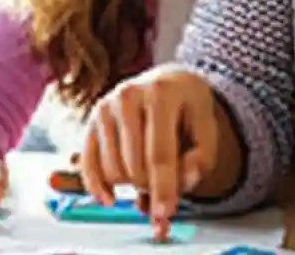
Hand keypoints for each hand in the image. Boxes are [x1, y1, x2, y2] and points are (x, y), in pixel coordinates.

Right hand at [79, 66, 220, 241]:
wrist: (165, 81)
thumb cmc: (187, 108)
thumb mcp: (206, 127)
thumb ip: (201, 158)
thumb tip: (182, 183)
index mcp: (160, 94)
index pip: (159, 154)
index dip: (163, 188)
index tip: (165, 214)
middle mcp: (127, 96)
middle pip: (135, 166)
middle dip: (151, 187)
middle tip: (165, 187)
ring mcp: (105, 107)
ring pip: (113, 170)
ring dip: (132, 185)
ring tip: (149, 173)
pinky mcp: (91, 119)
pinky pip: (88, 164)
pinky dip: (97, 186)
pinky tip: (109, 198)